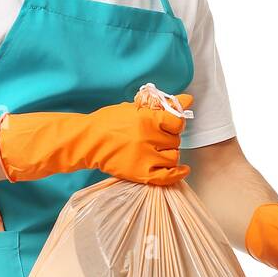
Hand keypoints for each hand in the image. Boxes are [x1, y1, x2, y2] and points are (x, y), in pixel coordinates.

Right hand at [0, 93, 192, 183]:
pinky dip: (178, 174)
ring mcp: (145, 157)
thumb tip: (188, 100)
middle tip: (157, 138)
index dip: (175, 123)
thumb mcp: (135, 108)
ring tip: (157, 151)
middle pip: (175, 140)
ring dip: (169, 154)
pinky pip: (168, 176)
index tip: (169, 125)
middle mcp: (149, 138)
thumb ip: (162, 105)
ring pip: (173, 157)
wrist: (88, 140)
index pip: (178, 122)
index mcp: (147, 119)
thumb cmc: (110, 121)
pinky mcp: (141, 173)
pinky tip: (183, 170)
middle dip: (168, 138)